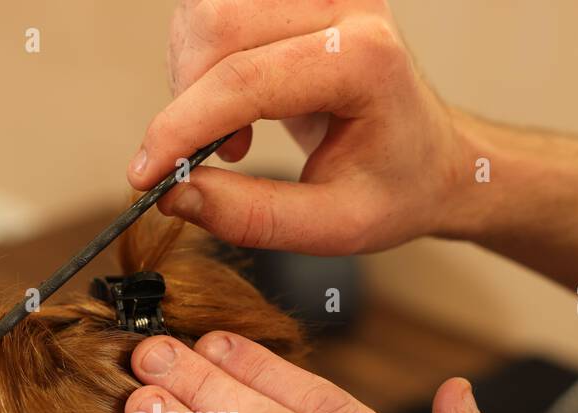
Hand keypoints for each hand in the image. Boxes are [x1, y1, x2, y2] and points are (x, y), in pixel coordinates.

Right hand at [126, 0, 472, 254]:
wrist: (433, 156)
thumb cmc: (395, 189)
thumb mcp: (333, 227)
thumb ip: (252, 217)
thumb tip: (174, 195)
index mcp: (365, 60)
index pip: (244, 79)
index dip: (180, 129)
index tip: (143, 175)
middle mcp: (345, 5)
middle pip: (215, 26)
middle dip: (188, 101)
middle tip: (216, 156)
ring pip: (206, 13)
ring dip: (194, 81)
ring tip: (235, 132)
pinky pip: (217, 10)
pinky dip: (205, 62)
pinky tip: (240, 102)